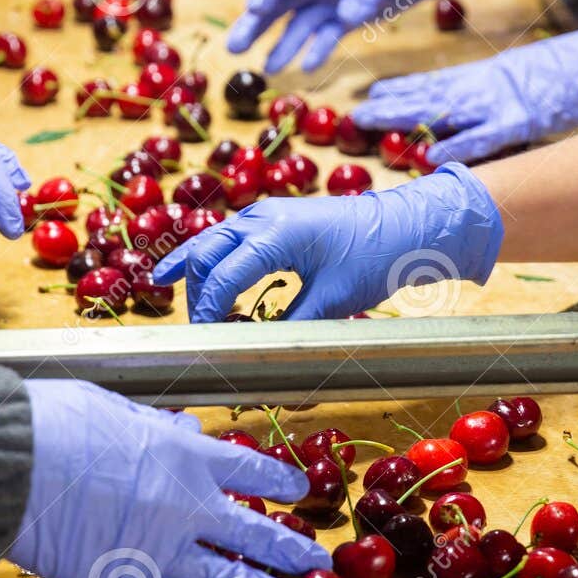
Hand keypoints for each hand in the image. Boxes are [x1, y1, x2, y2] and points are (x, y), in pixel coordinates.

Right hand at [10, 382, 330, 577]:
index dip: (280, 482)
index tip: (299, 490)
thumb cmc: (52, 423)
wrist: (6, 465)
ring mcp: (159, 553)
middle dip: (290, 551)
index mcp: (185, 456)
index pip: (251, 473)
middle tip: (316, 564)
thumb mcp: (114, 409)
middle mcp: (186, 507)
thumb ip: (156, 429)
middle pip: (254, 535)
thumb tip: (185, 431)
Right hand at [153, 166, 502, 321]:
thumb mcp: (333, 303)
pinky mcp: (271, 218)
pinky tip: (180, 270)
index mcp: (275, 234)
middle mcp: (261, 217)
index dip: (207, 312)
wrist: (407, 224)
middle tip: (195, 332)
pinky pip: (226, 237)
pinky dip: (205, 257)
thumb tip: (262, 364)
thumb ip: (290, 330)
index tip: (205, 341)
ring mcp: (264, 214)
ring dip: (195, 274)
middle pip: (206, 255)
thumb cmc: (375, 259)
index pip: (222, 276)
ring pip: (211, 241)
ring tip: (171, 297)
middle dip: (195, 294)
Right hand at [226, 0, 487, 72]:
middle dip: (257, 24)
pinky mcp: (349, 16)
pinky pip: (325, 35)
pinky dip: (316, 50)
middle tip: (235, 49)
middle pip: (280, 0)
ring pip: (299, 23)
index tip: (253, 11)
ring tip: (267, 69)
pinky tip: (307, 68)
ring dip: (282, 44)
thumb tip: (346, 17)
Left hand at [356, 2, 577, 163]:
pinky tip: (432, 153)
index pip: (437, 83)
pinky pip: (484, 137)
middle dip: (392, 106)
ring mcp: (501, 104)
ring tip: (370, 123)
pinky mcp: (521, 121)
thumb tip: (473, 126)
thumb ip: (498, 104)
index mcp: (487, 79)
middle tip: (356, 114)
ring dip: (406, 118)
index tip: (370, 96)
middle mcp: (486, 89)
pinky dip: (458, 146)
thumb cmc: (571, 78)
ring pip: (444, 111)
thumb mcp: (527, 84)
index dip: (403, 91)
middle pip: (430, 96)